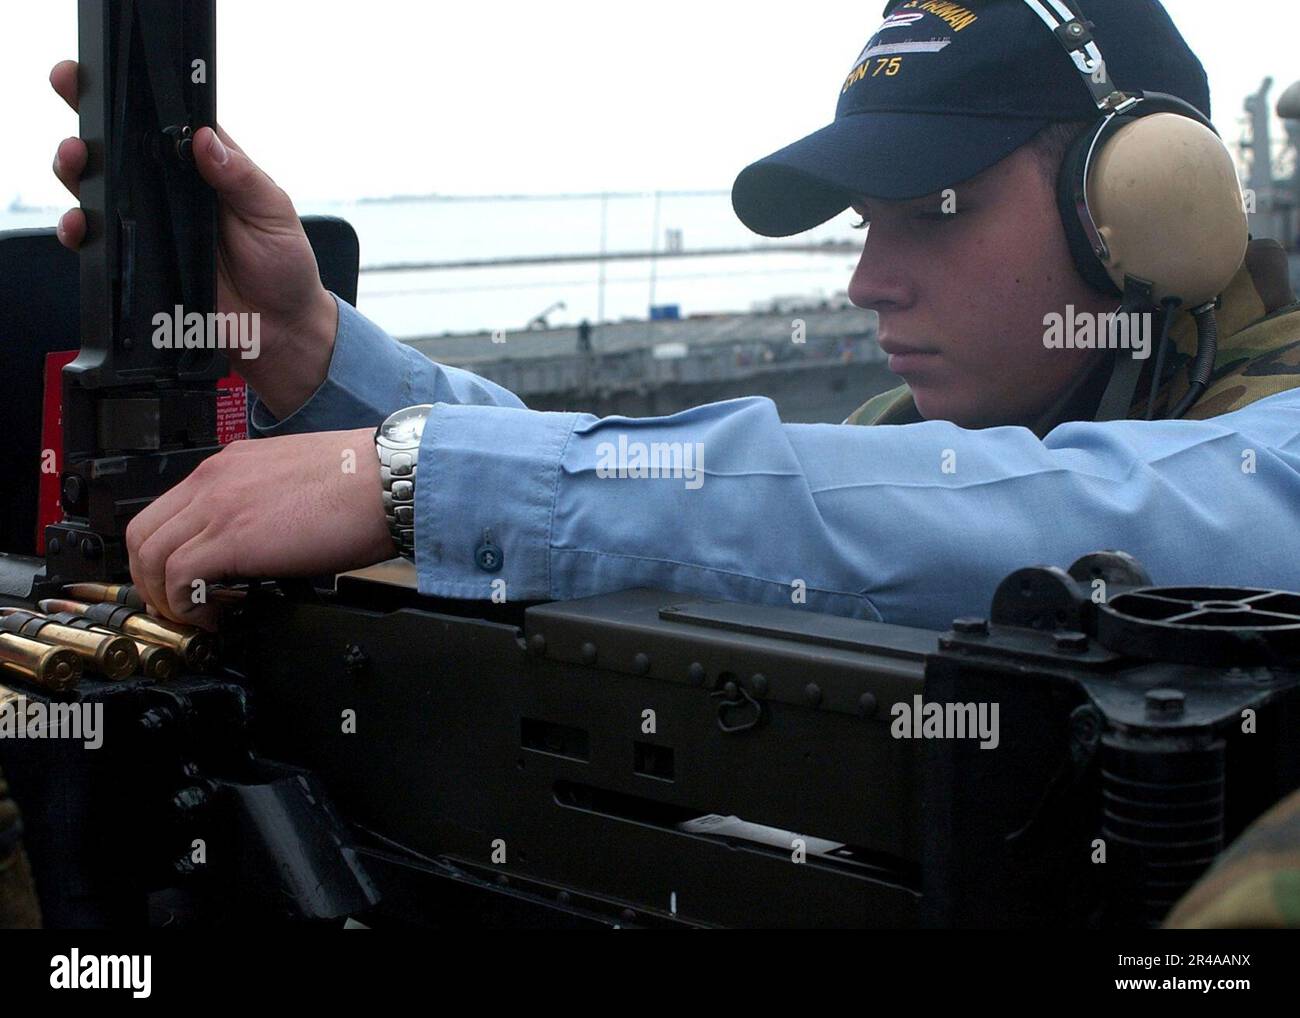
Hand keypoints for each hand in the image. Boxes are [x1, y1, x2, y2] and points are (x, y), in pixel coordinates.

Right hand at [49, 59, 337, 419]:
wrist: (281, 330)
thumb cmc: (285, 267)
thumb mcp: (274, 213)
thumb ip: (241, 178)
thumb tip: (205, 140)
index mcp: (207, 169)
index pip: (166, 123)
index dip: (136, 99)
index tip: (110, 82)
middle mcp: (172, 192)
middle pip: (120, 150)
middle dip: (90, 127)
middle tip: (83, 123)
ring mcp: (152, 226)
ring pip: (99, 189)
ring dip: (77, 171)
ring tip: (76, 162)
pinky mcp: (140, 263)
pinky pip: (100, 243)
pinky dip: (82, 231)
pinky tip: (82, 226)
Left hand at [124, 429, 394, 629]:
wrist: (388, 480)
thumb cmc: (362, 484)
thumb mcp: (295, 482)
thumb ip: (262, 503)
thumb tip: (257, 544)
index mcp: (230, 466)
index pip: (166, 510)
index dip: (164, 554)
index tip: (181, 580)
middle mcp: (214, 480)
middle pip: (143, 534)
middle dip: (149, 580)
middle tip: (176, 606)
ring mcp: (218, 506)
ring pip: (150, 556)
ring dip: (163, 596)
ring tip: (194, 616)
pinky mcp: (231, 537)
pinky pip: (177, 576)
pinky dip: (183, 604)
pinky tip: (210, 617)